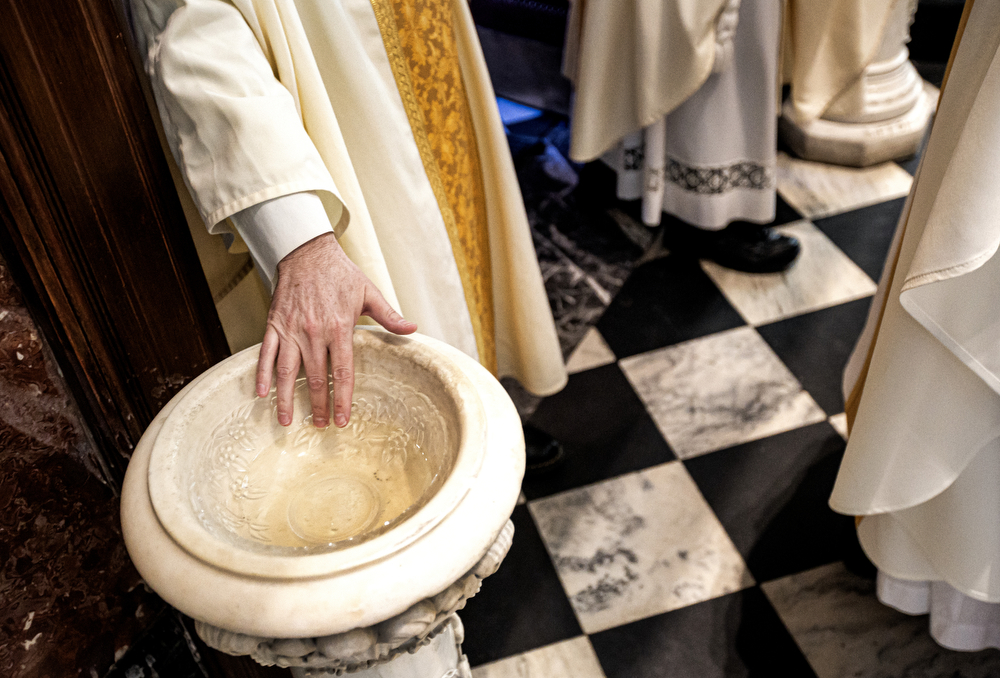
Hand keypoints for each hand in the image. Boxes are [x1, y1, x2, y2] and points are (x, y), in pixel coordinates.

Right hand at [256, 233, 415, 427]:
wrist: (307, 252)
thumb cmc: (341, 273)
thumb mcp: (369, 292)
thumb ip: (389, 316)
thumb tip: (413, 329)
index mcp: (339, 328)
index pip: (342, 372)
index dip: (342, 398)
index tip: (342, 419)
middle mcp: (313, 332)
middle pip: (315, 378)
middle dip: (317, 405)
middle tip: (320, 425)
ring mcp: (291, 330)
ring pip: (287, 371)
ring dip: (286, 398)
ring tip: (285, 421)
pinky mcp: (274, 325)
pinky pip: (266, 353)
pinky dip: (262, 374)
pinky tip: (261, 393)